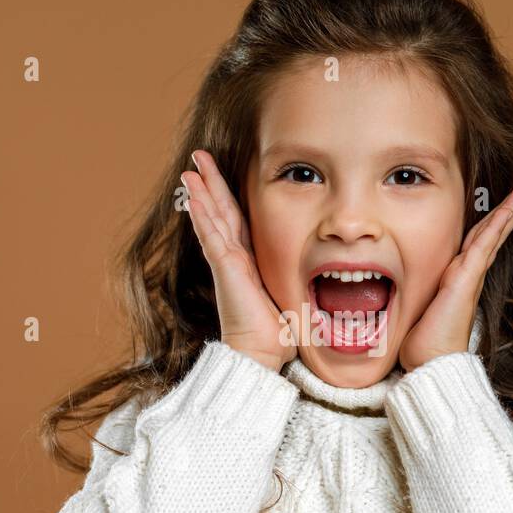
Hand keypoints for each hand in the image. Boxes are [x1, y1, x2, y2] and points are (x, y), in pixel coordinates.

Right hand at [181, 149, 295, 372]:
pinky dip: (201, 215)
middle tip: (199, 158)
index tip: (219, 176)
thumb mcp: (291, 295)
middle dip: (210, 183)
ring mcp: (227, 261)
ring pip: (211, 218)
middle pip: (220, 211)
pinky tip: (193, 197)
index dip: (227, 196)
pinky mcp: (225, 268)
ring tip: (190, 169)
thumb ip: (297, 280)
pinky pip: (211, 235)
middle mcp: (234, 257)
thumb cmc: (277, 333)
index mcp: (249, 261)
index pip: (236, 220)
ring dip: (201, 192)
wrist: (262, 354)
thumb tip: (322, 280)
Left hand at [398, 176, 512, 372]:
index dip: (493, 217)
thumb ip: (414, 291)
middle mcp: (468, 271)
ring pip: (495, 231)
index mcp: (457, 275)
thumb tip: (396, 286)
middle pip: (493, 229)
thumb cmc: (421, 342)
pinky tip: (511, 205)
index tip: (505, 199)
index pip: (479, 238)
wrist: (429, 364)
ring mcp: (471, 274)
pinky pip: (485, 243)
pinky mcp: (467, 278)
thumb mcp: (415, 306)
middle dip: (512, 204)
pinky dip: (500, 222)